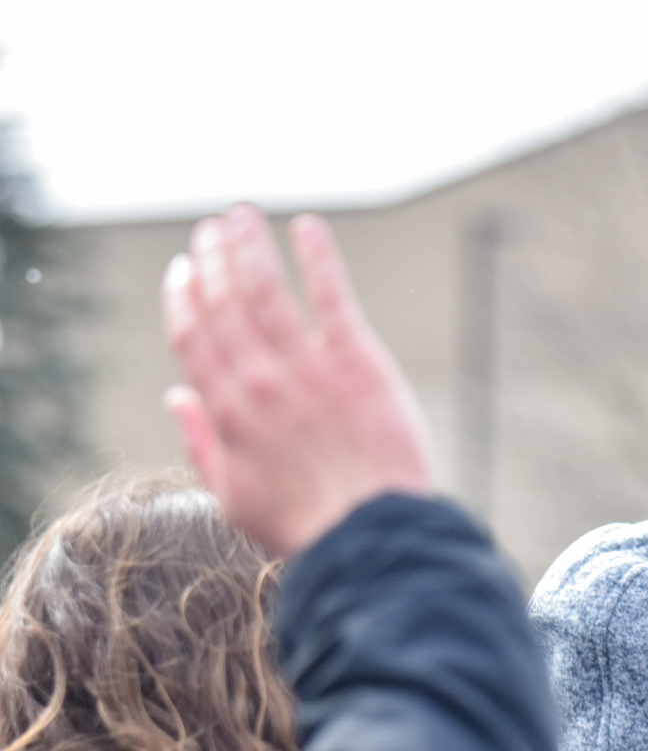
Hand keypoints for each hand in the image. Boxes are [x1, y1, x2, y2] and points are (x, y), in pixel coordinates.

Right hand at [161, 204, 431, 556]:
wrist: (368, 534)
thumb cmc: (304, 524)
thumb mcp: (231, 496)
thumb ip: (200, 443)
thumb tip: (177, 398)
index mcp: (226, 412)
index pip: (193, 337)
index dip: (184, 298)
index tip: (182, 271)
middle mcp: (259, 381)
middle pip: (225, 304)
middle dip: (214, 260)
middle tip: (211, 230)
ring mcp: (307, 368)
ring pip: (267, 291)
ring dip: (250, 247)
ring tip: (241, 216)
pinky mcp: (357, 362)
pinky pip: (332, 297)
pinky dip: (317, 258)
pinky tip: (307, 229)